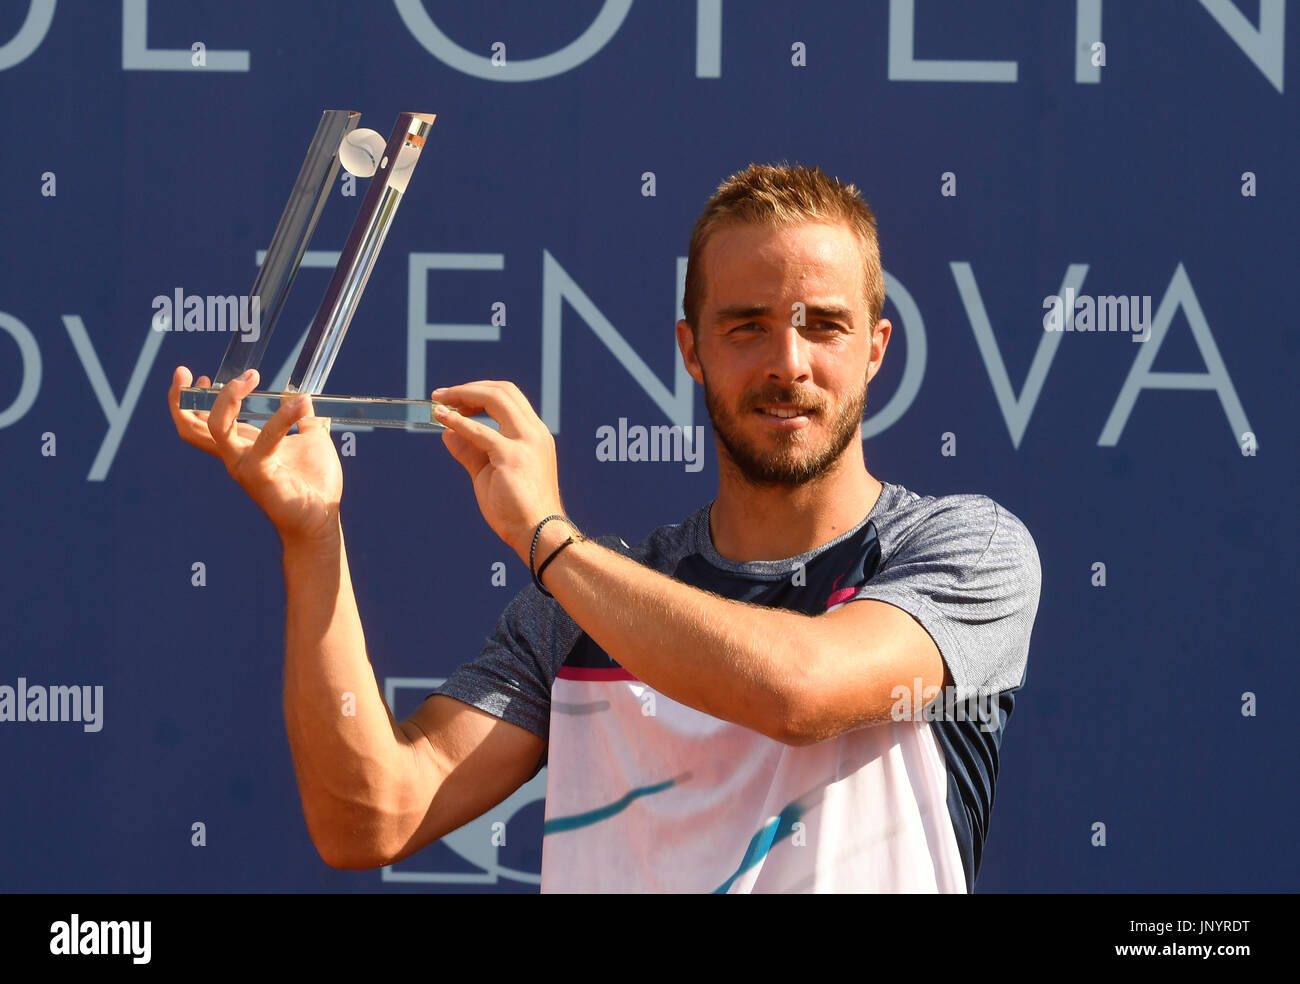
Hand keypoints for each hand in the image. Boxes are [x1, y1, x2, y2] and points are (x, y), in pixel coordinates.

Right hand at [168, 366, 343, 544]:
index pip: (201, 424)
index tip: (200, 377)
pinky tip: (302, 403)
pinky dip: (283, 417)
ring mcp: (243, 465)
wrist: (322, 518)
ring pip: (216, 426)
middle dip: (182, 398)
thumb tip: (310, 400)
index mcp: (242, 447)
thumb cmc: (314, 485)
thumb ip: (306, 421)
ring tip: (252, 376)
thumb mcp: (312, 442)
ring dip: (229, 396)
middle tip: (187, 372)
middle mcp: (235, 456)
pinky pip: (266, 438)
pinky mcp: (259, 472)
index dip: (191, 400)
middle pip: (191, 428)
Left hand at [431, 381, 564, 558]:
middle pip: (502, 390)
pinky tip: (441, 417)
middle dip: (469, 388)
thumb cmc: (516, 509)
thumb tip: (446, 431)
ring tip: (440, 402)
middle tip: (441, 395)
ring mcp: (526, 442)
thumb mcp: (488, 473)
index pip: (509, 398)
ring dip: (463, 395)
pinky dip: (457, 420)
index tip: (455, 401)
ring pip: (495, 398)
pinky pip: (479, 431)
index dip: (479, 392)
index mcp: (533, 435)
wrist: (538, 534)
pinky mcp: (512, 457)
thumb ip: (469, 450)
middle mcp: (534, 432)